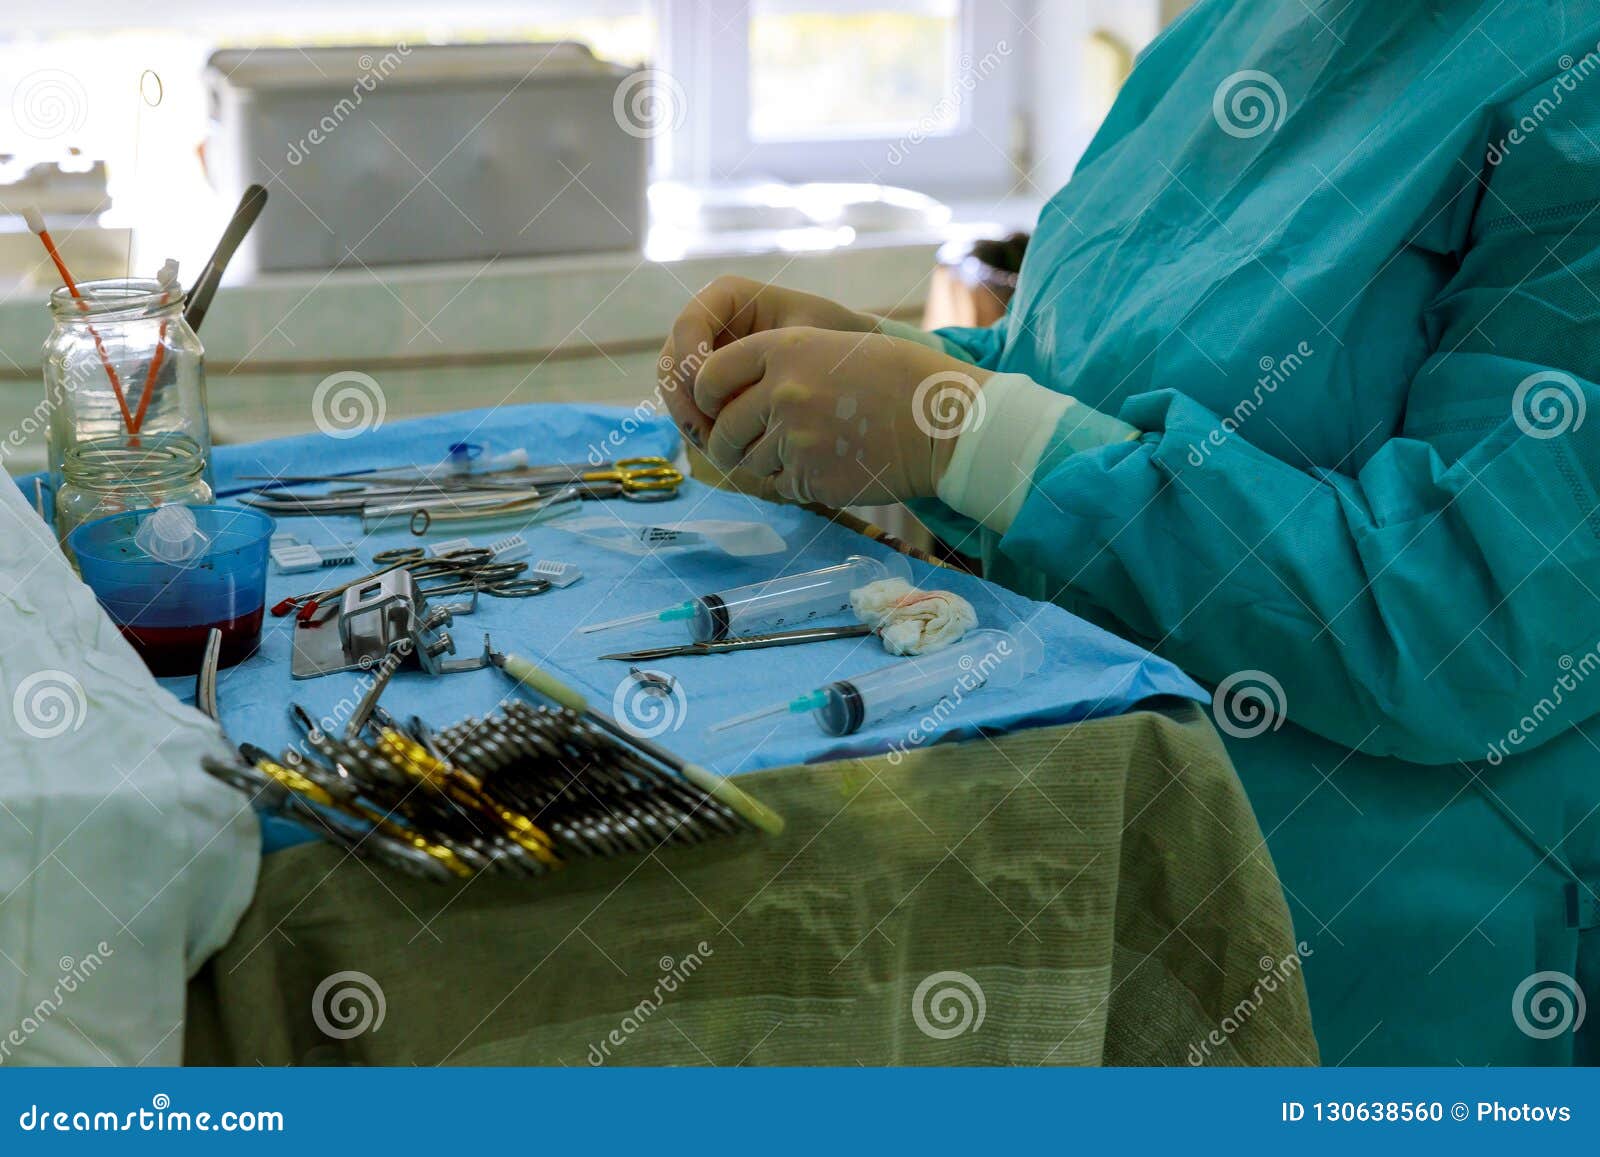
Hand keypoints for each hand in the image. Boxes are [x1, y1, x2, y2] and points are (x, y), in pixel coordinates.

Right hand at [658, 277, 876, 446]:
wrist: (845, 360)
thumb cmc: (833, 338)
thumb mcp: (807, 339)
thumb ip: (767, 355)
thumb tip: (719, 384)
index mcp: (726, 297)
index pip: (688, 324)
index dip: (691, 360)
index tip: (712, 391)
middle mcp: (706, 324)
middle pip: (672, 360)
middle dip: (686, 400)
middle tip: (709, 432)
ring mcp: (702, 358)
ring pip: (675, 391)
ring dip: (690, 422)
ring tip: (718, 447)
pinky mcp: (708, 388)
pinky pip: (690, 410)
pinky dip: (701, 432)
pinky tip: (724, 452)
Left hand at [694, 326, 991, 506]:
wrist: (944, 421)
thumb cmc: (895, 380)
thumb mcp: (831, 347)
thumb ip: (776, 365)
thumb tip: (723, 396)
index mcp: (784, 348)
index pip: (709, 375)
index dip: (705, 395)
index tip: (715, 406)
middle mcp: (782, 390)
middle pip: (722, 430)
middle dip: (729, 443)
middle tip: (750, 444)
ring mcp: (795, 437)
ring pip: (749, 463)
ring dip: (767, 463)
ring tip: (810, 449)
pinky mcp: (811, 476)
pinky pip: (781, 486)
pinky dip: (797, 482)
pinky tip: (830, 465)